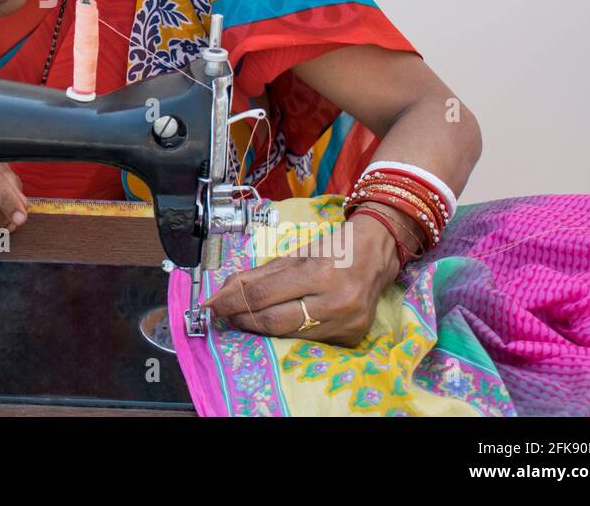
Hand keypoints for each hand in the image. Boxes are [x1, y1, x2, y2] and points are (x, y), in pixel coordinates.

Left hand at [199, 211, 402, 345]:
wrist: (378, 253)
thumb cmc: (334, 249)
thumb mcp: (295, 255)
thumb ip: (258, 275)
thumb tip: (223, 291)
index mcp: (319, 273)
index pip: (263, 295)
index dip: (232, 301)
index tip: (212, 304)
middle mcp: (335, 301)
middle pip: (273, 321)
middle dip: (242, 318)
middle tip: (225, 313)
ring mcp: (346, 324)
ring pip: (288, 335)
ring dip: (260, 327)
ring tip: (247, 317)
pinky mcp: (351, 338)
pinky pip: (308, 340)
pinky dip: (288, 332)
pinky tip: (279, 322)